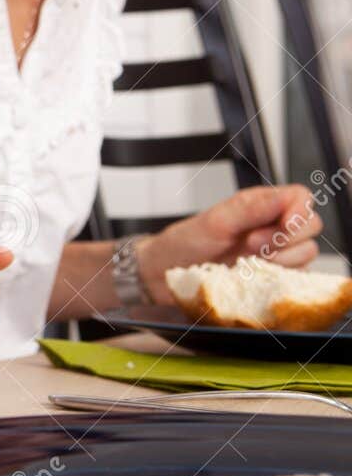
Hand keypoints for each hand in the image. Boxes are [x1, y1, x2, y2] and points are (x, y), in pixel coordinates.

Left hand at [138, 185, 322, 301]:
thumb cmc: (183, 244)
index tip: (284, 224)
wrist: (164, 275)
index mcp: (260, 205)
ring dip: (281, 259)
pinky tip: (252, 276)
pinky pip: (296, 277)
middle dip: (285, 238)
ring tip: (246, 261)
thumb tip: (285, 198)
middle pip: (310, 226)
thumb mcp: (213, 222)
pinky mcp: (273, 277)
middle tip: (250, 244)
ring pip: (307, 253)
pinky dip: (279, 278)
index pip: (300, 198)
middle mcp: (271, 226)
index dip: (299, 211)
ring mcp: (275, 252)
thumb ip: (250, 208)